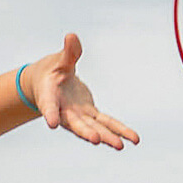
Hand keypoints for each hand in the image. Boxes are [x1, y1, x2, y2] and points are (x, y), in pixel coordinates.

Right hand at [29, 34, 140, 149]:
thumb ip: (67, 53)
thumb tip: (72, 37)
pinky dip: (119, 130)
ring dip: (107, 137)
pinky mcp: (90, 115)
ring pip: (94, 128)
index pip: (49, 106)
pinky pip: (107, 124)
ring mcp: (79, 116)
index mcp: (49, 98)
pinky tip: (133, 139)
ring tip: (120, 146)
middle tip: (96, 140)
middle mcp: (64, 112)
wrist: (50, 83)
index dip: (50, 113)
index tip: (51, 123)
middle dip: (86, 132)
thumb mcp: (57, 60)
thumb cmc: (50, 70)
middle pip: (75, 124)